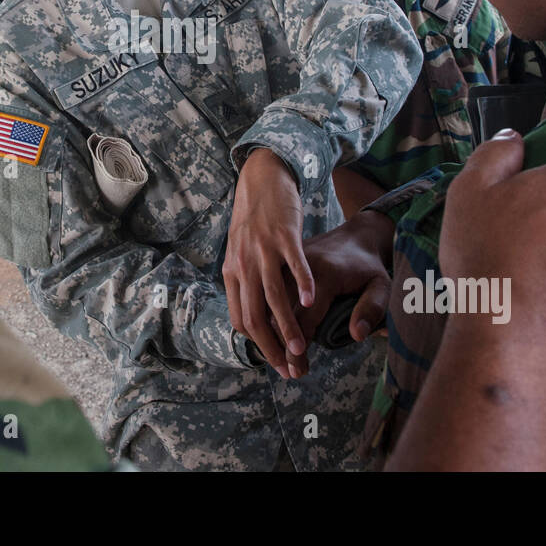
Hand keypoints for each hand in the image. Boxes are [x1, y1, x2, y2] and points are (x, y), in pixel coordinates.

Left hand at [223, 148, 308, 377]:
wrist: (262, 179)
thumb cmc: (256, 220)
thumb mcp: (241, 252)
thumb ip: (245, 281)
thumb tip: (250, 312)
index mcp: (233, 272)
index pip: (240, 318)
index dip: (258, 343)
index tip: (275, 359)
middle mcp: (244, 264)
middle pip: (254, 315)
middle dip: (272, 345)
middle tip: (289, 366)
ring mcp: (264, 249)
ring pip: (274, 296)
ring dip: (287, 325)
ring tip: (301, 347)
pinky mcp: (284, 235)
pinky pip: (294, 265)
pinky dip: (303, 286)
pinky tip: (313, 303)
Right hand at [283, 208, 394, 376]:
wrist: (356, 235)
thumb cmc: (370, 266)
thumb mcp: (382, 285)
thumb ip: (373, 309)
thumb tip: (357, 335)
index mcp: (325, 274)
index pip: (304, 317)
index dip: (298, 348)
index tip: (297, 370)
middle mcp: (300, 269)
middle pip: (279, 314)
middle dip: (280, 348)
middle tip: (288, 373)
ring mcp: (287, 265)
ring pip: (267, 304)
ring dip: (269, 334)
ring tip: (279, 361)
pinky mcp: (281, 267)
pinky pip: (267, 294)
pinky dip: (265, 317)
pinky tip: (272, 337)